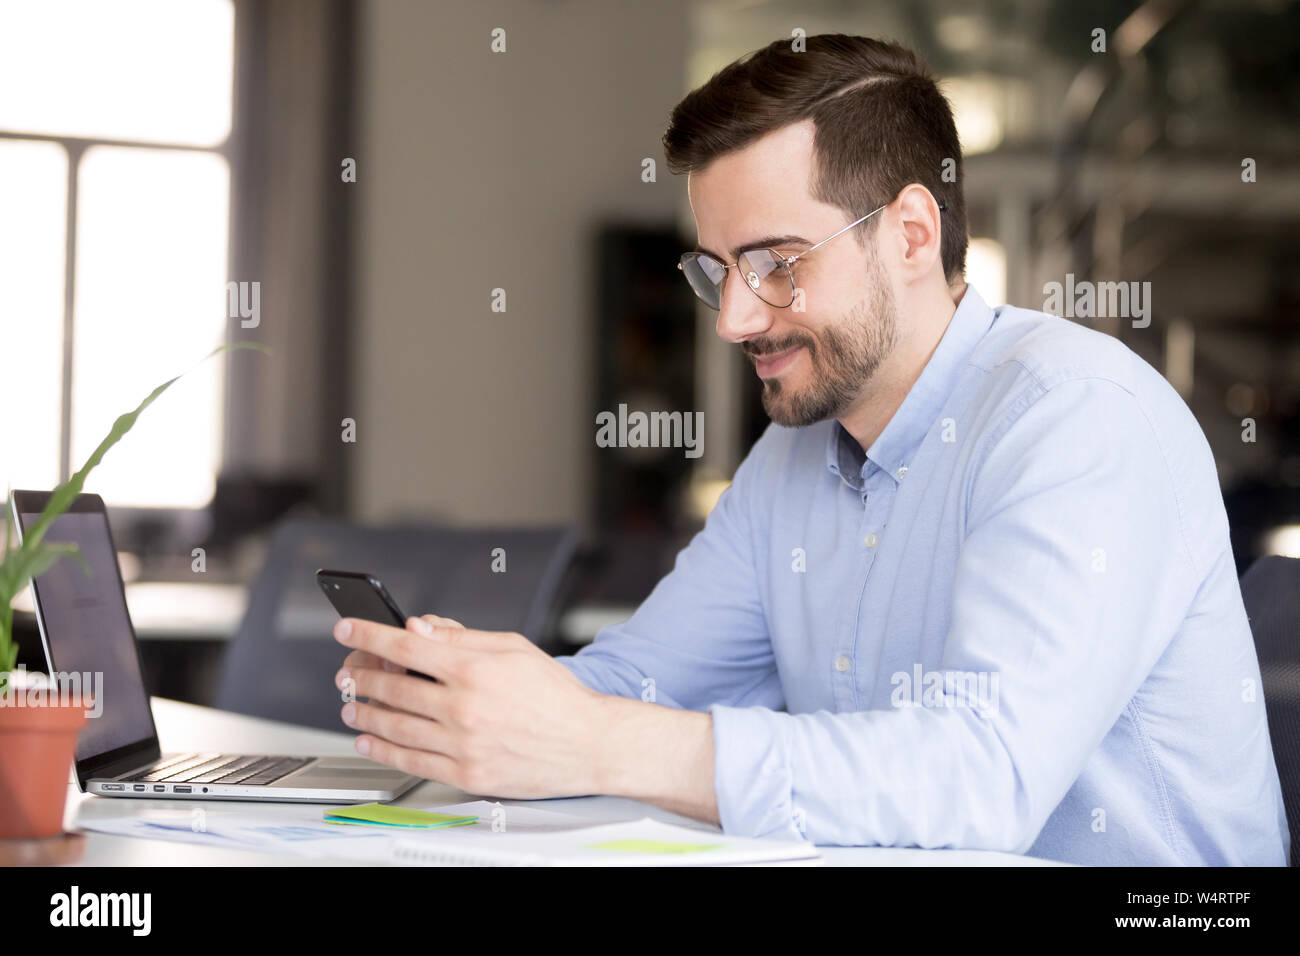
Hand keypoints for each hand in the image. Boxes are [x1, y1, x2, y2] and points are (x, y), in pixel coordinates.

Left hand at [332, 615, 607, 798]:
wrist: (588, 744)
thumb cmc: (555, 696)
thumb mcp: (513, 648)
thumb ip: (461, 637)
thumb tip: (419, 628)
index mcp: (474, 670)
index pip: (405, 647)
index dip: (368, 634)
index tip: (346, 628)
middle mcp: (463, 708)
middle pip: (393, 687)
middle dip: (360, 675)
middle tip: (345, 671)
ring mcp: (462, 745)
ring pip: (395, 726)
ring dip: (364, 712)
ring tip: (350, 703)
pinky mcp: (465, 775)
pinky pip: (410, 762)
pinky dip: (382, 749)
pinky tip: (368, 739)